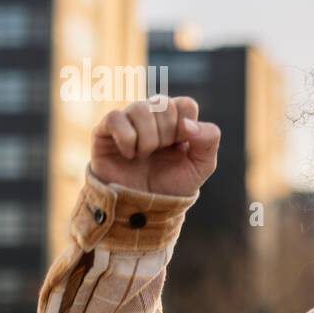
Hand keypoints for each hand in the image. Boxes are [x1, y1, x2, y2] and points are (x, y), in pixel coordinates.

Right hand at [90, 96, 220, 195]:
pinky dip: (127, 138)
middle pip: (163, 104)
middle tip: (160, 153)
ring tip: (143, 156)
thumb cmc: (173, 185)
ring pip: (140, 108)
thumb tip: (187, 123)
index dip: (186, 126)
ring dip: (148, 139)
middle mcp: (151, 117)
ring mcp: (128, 121)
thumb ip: (209, 140)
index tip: (181, 147)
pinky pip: (115, 117)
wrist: (144, 208)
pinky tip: (129, 155)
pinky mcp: (104, 131)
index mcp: (176, 121)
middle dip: (167, 134)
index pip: (185, 104)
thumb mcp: (202, 166)